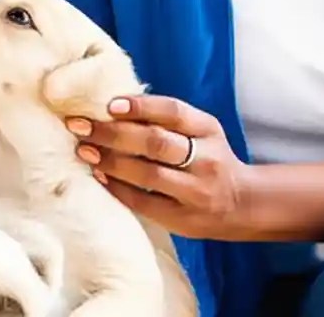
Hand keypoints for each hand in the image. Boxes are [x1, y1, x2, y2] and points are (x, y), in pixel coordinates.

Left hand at [66, 95, 252, 239]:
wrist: (242, 204)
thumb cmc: (209, 159)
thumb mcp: (202, 132)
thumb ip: (168, 120)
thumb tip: (114, 107)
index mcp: (208, 130)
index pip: (174, 112)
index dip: (141, 107)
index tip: (109, 105)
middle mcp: (205, 159)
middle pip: (156, 142)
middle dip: (113, 133)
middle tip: (80, 126)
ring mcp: (196, 191)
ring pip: (148, 173)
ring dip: (110, 161)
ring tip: (85, 150)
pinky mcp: (183, 219)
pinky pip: (144, 202)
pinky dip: (118, 188)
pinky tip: (100, 176)